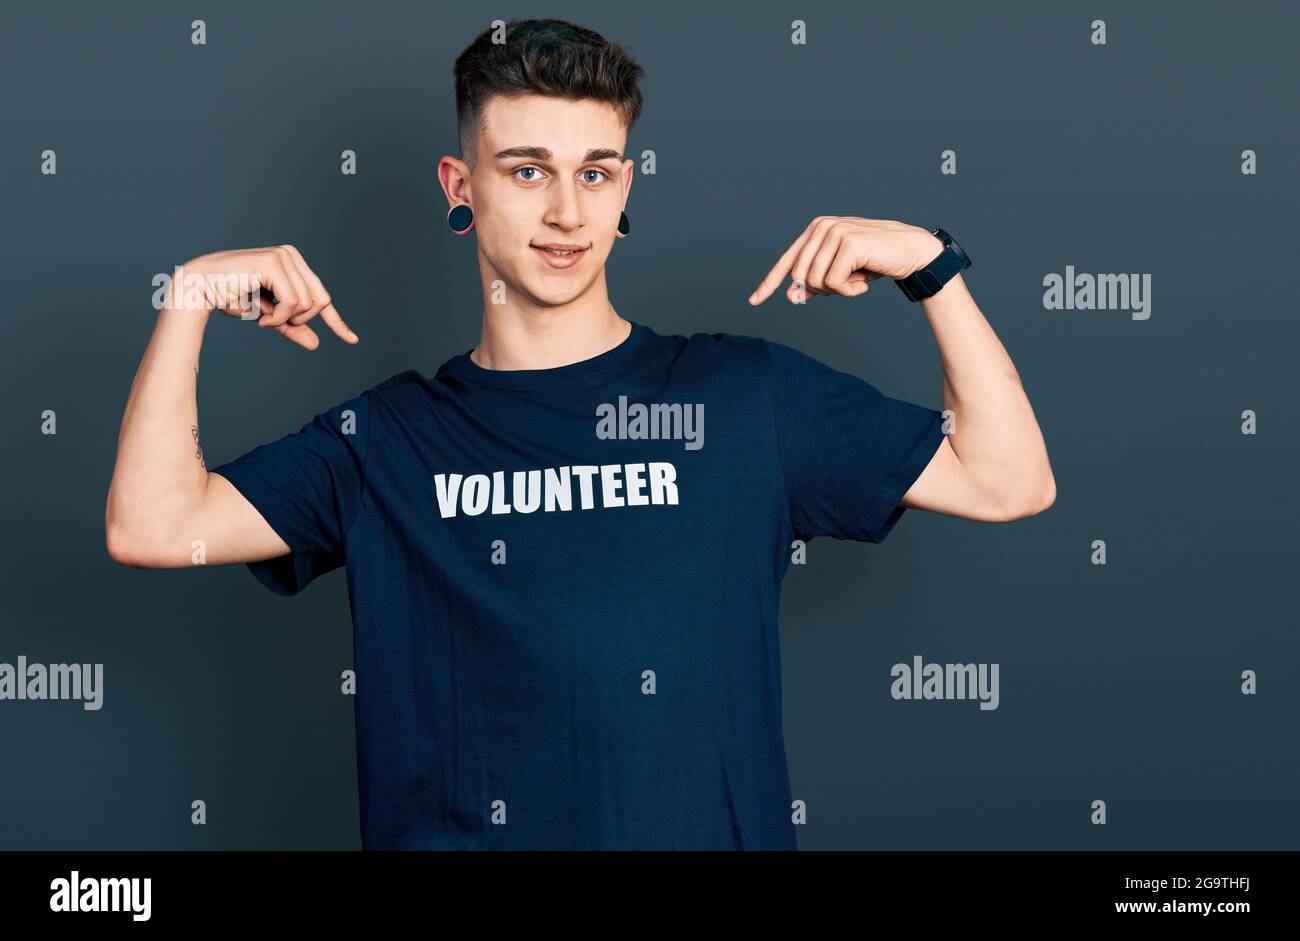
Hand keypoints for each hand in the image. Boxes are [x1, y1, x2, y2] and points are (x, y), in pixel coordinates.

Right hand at [178, 245, 358, 349]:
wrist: (199, 288)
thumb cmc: (230, 298)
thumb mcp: (268, 317)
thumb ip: (291, 327)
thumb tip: (316, 344)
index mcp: (293, 264)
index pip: (321, 296)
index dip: (337, 321)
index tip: (353, 340)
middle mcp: (290, 255)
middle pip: (319, 301)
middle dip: (299, 320)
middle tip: (272, 321)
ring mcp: (282, 256)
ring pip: (307, 304)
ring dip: (283, 320)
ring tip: (262, 317)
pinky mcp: (272, 263)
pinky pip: (292, 302)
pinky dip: (278, 317)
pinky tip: (260, 315)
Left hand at [747, 217, 943, 305]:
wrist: (910, 251)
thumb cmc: (874, 261)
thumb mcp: (841, 272)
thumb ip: (816, 281)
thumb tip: (794, 296)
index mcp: (815, 230)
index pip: (787, 261)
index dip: (769, 284)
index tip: (754, 301)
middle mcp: (821, 227)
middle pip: (800, 278)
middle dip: (821, 290)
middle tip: (846, 284)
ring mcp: (834, 232)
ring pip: (816, 282)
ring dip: (838, 291)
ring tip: (858, 279)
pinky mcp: (848, 243)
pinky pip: (834, 284)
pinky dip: (850, 291)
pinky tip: (865, 280)